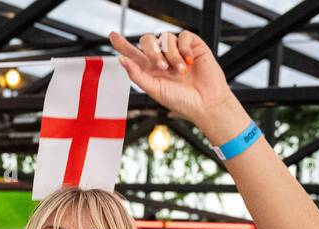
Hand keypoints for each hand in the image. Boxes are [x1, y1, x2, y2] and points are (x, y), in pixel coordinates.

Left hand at [109, 31, 231, 130]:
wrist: (206, 103)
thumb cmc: (182, 101)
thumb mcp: (155, 90)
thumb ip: (137, 75)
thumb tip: (122, 60)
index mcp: (151, 70)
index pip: (133, 53)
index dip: (122, 44)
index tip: (112, 35)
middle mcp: (163, 58)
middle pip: (148, 41)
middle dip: (152, 52)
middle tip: (162, 68)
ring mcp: (177, 51)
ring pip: (165, 38)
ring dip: (171, 55)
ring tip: (179, 71)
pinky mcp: (193, 46)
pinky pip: (183, 35)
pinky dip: (184, 48)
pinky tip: (188, 61)